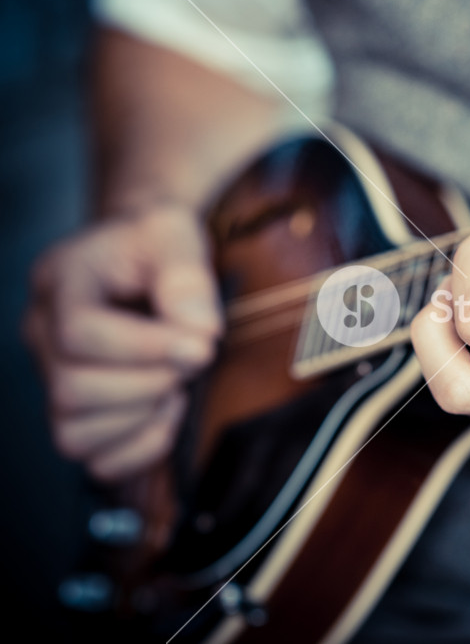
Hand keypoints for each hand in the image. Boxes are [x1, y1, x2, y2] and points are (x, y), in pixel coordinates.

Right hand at [23, 206, 220, 481]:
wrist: (143, 253)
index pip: (79, 333)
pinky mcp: (76, 413)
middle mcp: (41, 334)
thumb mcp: (174, 233)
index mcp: (59, 283)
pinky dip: (139, 450)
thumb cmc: (155, 244)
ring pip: (74, 433)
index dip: (145, 349)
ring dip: (142, 419)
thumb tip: (200, 333)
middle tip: (192, 361)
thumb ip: (186, 276)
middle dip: (148, 383)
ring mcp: (52, 379)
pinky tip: (166, 413)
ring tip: (176, 384)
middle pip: (72, 390)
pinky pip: (94, 461)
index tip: (202, 345)